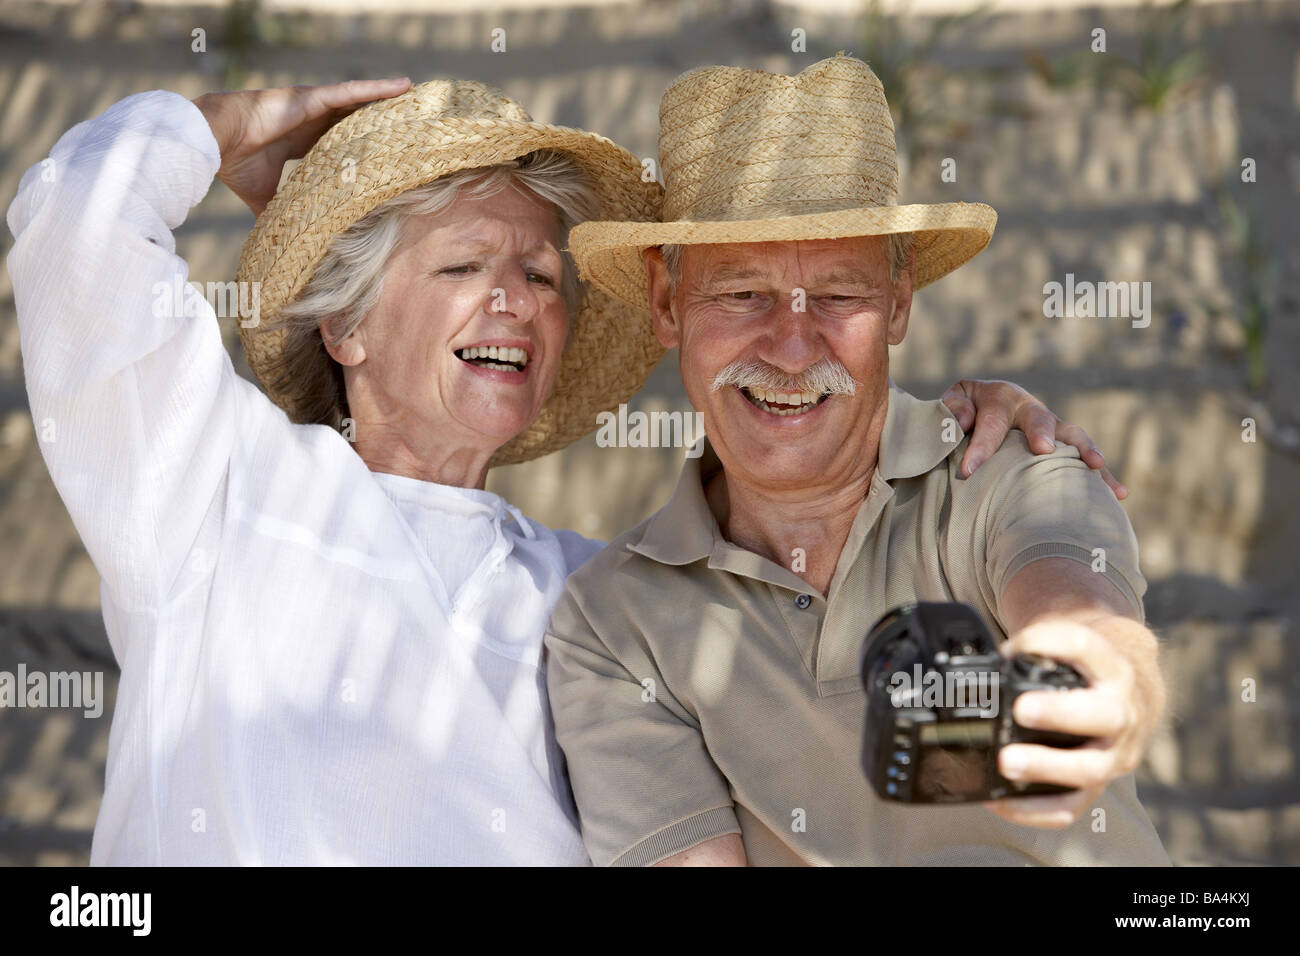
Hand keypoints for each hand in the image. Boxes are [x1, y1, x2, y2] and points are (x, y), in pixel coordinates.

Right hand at [192, 77, 411, 215]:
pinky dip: (376, 89)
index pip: (344, 142)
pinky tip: (401, 86)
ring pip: (361, 102)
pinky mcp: (311, 98)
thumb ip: (278, 212)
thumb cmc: (234, 164)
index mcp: (305, 141)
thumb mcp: (263, 195)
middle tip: (415, 123)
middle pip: (358, 119)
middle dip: (384, 119)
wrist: (215, 142)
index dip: (366, 145)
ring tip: (418, 98)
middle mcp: (313, 121)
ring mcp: (313, 107)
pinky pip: (351, 92)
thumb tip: (284, 244)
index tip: (390, 153)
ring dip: (388, 100)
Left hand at [940, 379, 1127, 498]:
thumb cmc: (962, 412)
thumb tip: (964, 420)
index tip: (969, 471)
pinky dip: (1102, 475)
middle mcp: (1029, 408)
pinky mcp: (1063, 446)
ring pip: (1071, 435)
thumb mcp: (952, 404)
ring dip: (1084, 450)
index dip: (981, 445)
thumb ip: (952, 410)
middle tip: (1042, 450)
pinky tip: (1119, 493)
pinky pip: (1084, 458)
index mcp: (999, 397)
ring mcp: (1051, 427)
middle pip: (1039, 418)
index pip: (990, 421)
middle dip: (1041, 433)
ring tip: (1096, 467)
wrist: (980, 408)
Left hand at [982, 619, 1155, 828]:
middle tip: (1021, 710)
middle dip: (1060, 713)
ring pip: (1090, 769)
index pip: (1086, 647)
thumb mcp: (1076, 645)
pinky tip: (999, 800)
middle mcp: (1122, 711)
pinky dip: (1035, 810)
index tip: (1012, 650)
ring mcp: (1115, 753)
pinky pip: (1071, 806)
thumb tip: (988, 660)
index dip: (1048, 642)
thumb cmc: (1091, 668)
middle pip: (1104, 715)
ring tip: (1007, 763)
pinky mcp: (1099, 785)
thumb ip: (1038, 647)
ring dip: (1046, 767)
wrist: (1135, 692)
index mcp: (1112, 668)